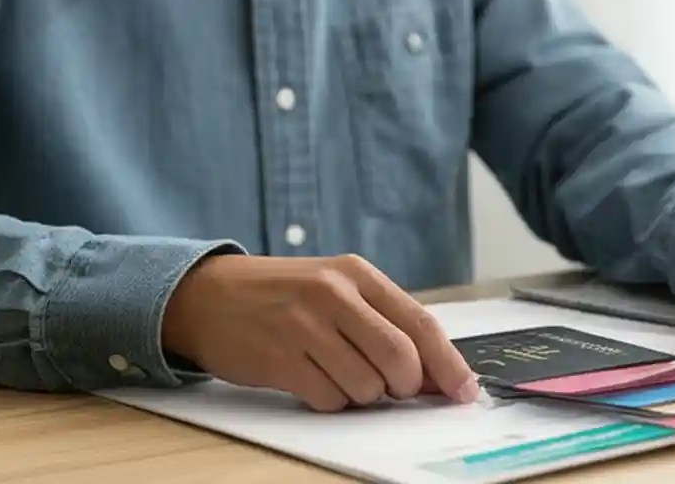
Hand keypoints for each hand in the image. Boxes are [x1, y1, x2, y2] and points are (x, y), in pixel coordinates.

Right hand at [161, 254, 477, 411]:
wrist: (208, 295)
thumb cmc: (285, 296)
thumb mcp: (337, 289)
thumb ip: (385, 323)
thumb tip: (437, 373)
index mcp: (357, 274)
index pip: (420, 323)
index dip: (449, 364)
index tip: (465, 391)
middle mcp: (333, 295)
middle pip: (400, 359)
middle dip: (406, 386)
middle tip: (393, 387)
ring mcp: (303, 326)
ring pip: (366, 386)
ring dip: (363, 394)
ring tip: (338, 372)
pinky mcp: (278, 358)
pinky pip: (329, 399)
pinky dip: (330, 400)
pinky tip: (311, 378)